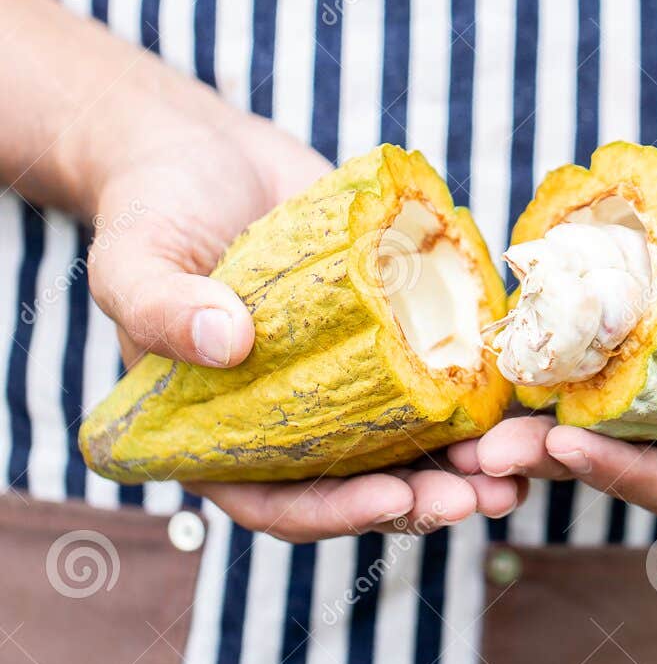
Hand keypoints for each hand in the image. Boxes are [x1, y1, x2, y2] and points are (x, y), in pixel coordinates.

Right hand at [86, 99, 522, 540]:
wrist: (204, 150)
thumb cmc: (149, 210)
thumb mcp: (132, 260)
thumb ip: (163, 307)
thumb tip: (225, 344)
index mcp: (217, 433)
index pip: (276, 500)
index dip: (336, 513)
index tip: (393, 499)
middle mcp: (284, 418)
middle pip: (356, 483)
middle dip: (423, 499)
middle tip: (482, 494)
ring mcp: (337, 378)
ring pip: (404, 440)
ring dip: (461, 459)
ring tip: (516, 464)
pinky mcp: (381, 329)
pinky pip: (429, 368)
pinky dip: (472, 386)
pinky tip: (515, 390)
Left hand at [450, 164, 656, 515]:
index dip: (628, 471)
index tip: (568, 442)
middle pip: (623, 471)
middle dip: (556, 464)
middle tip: (491, 452)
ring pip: (591, 448)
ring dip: (529, 447)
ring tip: (465, 440)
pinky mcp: (627, 384)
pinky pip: (579, 403)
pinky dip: (535, 399)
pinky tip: (484, 385)